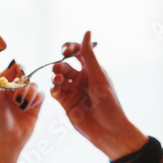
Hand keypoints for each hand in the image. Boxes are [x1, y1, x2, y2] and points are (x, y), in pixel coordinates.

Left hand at [0, 61, 42, 155]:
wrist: (7, 140)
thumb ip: (4, 79)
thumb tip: (17, 65)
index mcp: (2, 88)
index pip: (12, 71)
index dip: (17, 69)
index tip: (17, 73)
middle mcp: (14, 92)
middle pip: (25, 76)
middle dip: (22, 84)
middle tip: (16, 96)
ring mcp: (25, 99)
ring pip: (34, 85)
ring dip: (28, 92)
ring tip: (21, 104)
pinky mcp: (35, 107)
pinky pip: (41, 94)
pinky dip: (35, 98)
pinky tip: (28, 107)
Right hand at [50, 30, 147, 159]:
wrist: (108, 130)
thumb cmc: (109, 103)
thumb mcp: (98, 77)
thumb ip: (89, 55)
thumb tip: (86, 32)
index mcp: (92, 70)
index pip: (78, 53)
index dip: (70, 48)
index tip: (65, 51)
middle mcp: (82, 79)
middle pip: (65, 66)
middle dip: (59, 66)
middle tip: (59, 70)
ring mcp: (74, 91)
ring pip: (58, 78)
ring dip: (56, 77)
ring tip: (58, 81)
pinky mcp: (67, 103)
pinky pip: (56, 92)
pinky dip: (53, 89)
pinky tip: (56, 91)